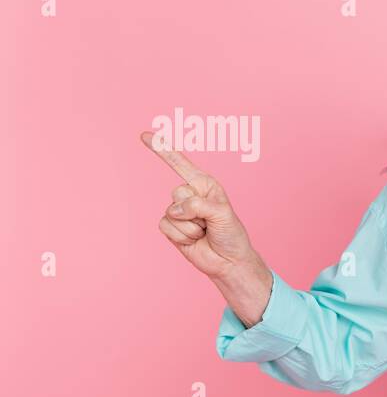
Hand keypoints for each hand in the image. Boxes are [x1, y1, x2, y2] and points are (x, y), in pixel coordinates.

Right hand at [142, 130, 260, 281]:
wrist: (227, 261)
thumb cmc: (231, 235)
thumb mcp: (223, 214)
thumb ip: (200, 205)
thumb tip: (177, 209)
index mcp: (204, 185)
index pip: (180, 164)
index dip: (162, 149)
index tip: (145, 136)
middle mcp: (190, 194)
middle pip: (177, 192)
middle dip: (195, 210)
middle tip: (209, 222)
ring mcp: (178, 211)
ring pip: (172, 212)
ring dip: (191, 227)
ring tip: (204, 232)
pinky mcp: (171, 226)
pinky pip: (166, 226)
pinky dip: (182, 236)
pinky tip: (194, 239)